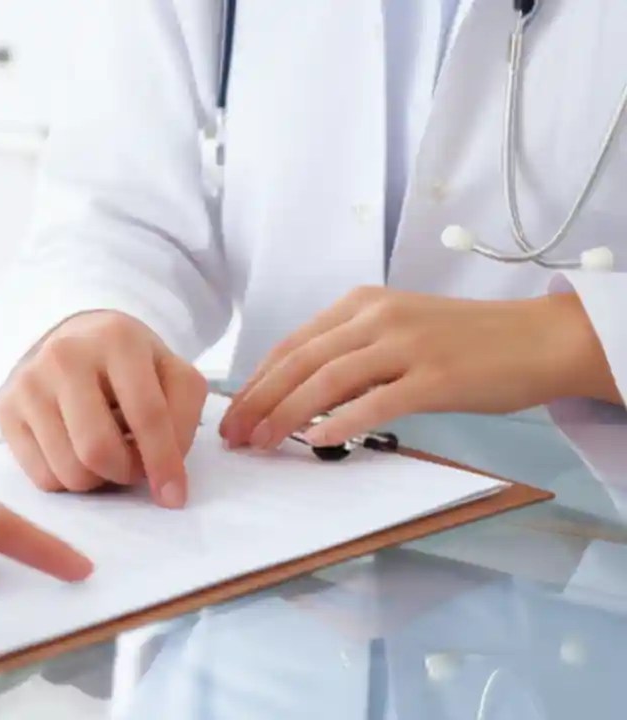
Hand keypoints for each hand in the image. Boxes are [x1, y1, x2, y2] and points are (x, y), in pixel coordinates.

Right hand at [0, 311, 207, 507]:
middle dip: (125, 472)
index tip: (174, 496)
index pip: (146, 415)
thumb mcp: (170, 372)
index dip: (164, 462)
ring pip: (69, 472)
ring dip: (98, 479)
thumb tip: (166, 479)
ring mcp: (29, 383)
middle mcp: (64, 356)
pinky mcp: (6, 410)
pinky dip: (68, 479)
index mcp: (117, 339)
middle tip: (134, 464)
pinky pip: (42, 478)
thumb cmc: (128, 364)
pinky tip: (76, 450)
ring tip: (106, 451)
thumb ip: (183, 417)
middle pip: (98, 450)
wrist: (73, 339)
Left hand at [219, 287, 614, 449]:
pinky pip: (378, 402)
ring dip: (287, 415)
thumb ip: (352, 354)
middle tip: (233, 436)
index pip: (292, 344)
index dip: (257, 381)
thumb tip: (300, 395)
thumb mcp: (398, 331)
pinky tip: (317, 442)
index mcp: (362, 304)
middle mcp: (378, 317)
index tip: (233, 412)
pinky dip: (342, 422)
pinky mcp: (436, 377)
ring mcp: (407, 345)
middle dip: (259, 401)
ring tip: (262, 443)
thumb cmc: (467, 341)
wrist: (540, 338)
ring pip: (328, 380)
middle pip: (300, 362)